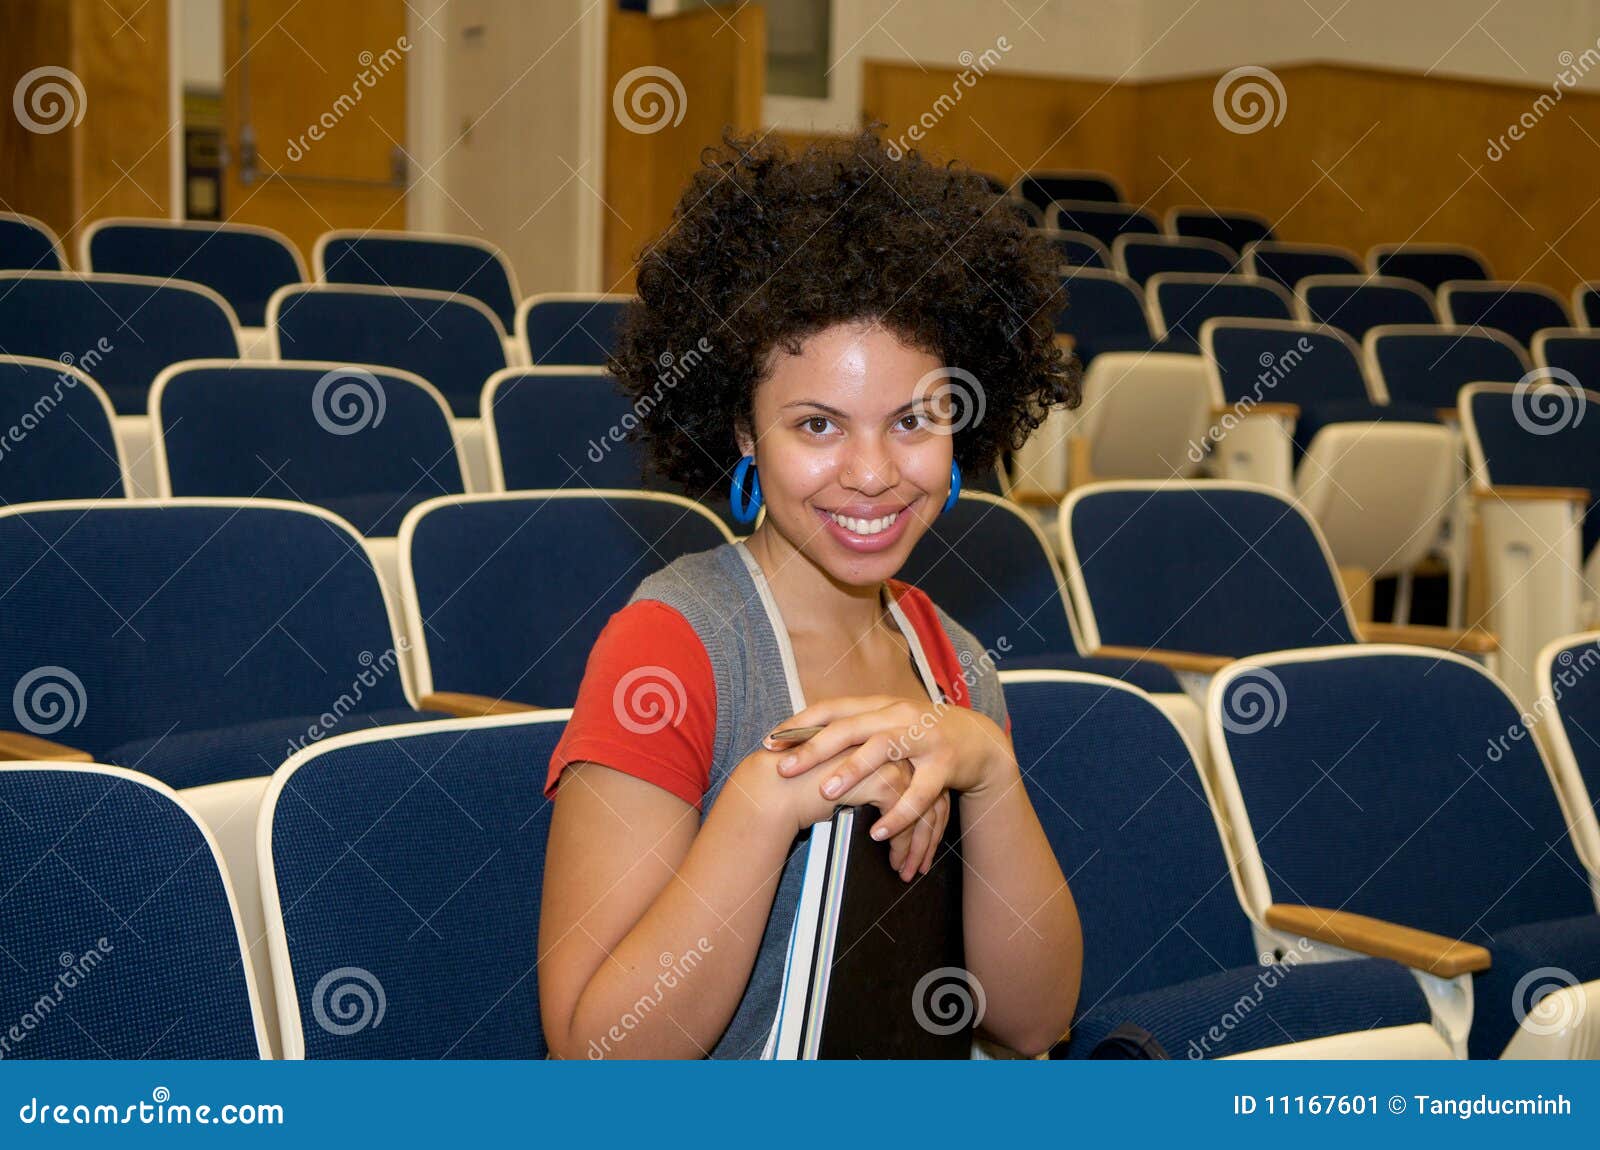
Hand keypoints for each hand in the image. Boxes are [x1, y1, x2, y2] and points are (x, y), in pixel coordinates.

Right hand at [731, 747, 950, 880]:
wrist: (776, 786)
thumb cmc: (801, 786)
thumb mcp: (840, 782)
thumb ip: (863, 788)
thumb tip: (885, 820)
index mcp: (882, 743)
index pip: (918, 782)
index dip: (922, 818)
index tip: (919, 848)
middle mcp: (891, 747)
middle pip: (927, 795)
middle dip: (926, 836)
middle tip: (918, 866)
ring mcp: (889, 761)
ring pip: (920, 807)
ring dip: (915, 845)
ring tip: (906, 871)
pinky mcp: (881, 779)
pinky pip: (904, 816)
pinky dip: (901, 842)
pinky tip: (893, 860)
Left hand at [764, 695, 1013, 843]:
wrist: (979, 740)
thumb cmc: (921, 735)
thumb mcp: (887, 725)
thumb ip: (853, 731)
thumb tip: (803, 744)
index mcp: (879, 706)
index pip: (832, 709)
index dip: (800, 724)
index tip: (770, 741)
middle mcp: (898, 715)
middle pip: (851, 728)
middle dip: (815, 748)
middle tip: (784, 768)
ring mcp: (923, 737)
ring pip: (884, 750)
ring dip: (853, 771)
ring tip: (826, 792)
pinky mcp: (946, 764)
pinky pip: (921, 791)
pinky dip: (899, 812)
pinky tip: (878, 833)